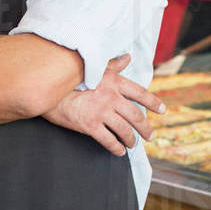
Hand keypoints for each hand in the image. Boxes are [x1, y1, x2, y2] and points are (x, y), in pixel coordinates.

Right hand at [44, 54, 165, 155]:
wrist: (48, 88)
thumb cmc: (70, 77)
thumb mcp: (94, 67)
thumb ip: (113, 64)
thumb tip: (127, 57)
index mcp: (114, 82)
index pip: (139, 93)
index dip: (153, 102)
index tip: (162, 110)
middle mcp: (111, 97)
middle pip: (135, 115)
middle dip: (145, 128)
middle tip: (150, 135)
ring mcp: (101, 112)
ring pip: (124, 130)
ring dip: (131, 139)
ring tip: (133, 144)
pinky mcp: (89, 125)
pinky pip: (108, 140)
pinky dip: (116, 148)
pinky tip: (119, 151)